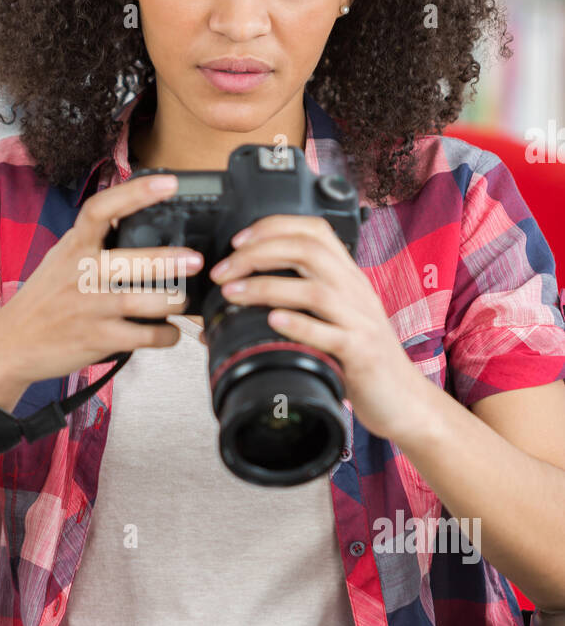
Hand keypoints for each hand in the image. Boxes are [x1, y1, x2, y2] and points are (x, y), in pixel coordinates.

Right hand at [0, 173, 204, 386]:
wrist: (12, 343)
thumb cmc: (44, 299)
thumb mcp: (61, 259)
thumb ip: (92, 241)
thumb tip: (130, 216)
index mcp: (74, 246)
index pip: (102, 209)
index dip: (136, 193)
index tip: (169, 183)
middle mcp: (81, 273)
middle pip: (130, 260)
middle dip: (168, 261)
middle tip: (196, 259)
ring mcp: (89, 307)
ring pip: (141, 301)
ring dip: (172, 301)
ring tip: (184, 299)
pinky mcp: (96, 338)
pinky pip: (142, 336)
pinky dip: (164, 335)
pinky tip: (169, 332)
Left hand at [208, 214, 431, 443]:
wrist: (403, 398)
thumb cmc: (361, 357)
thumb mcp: (335, 317)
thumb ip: (299, 298)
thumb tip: (240, 294)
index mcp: (348, 277)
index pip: (314, 231)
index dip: (273, 227)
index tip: (237, 242)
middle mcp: (356, 291)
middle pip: (308, 251)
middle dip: (258, 254)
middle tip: (224, 271)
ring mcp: (361, 321)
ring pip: (314, 290)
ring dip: (267, 287)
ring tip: (233, 294)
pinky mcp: (361, 353)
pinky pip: (330, 334)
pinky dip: (299, 325)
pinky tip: (273, 321)